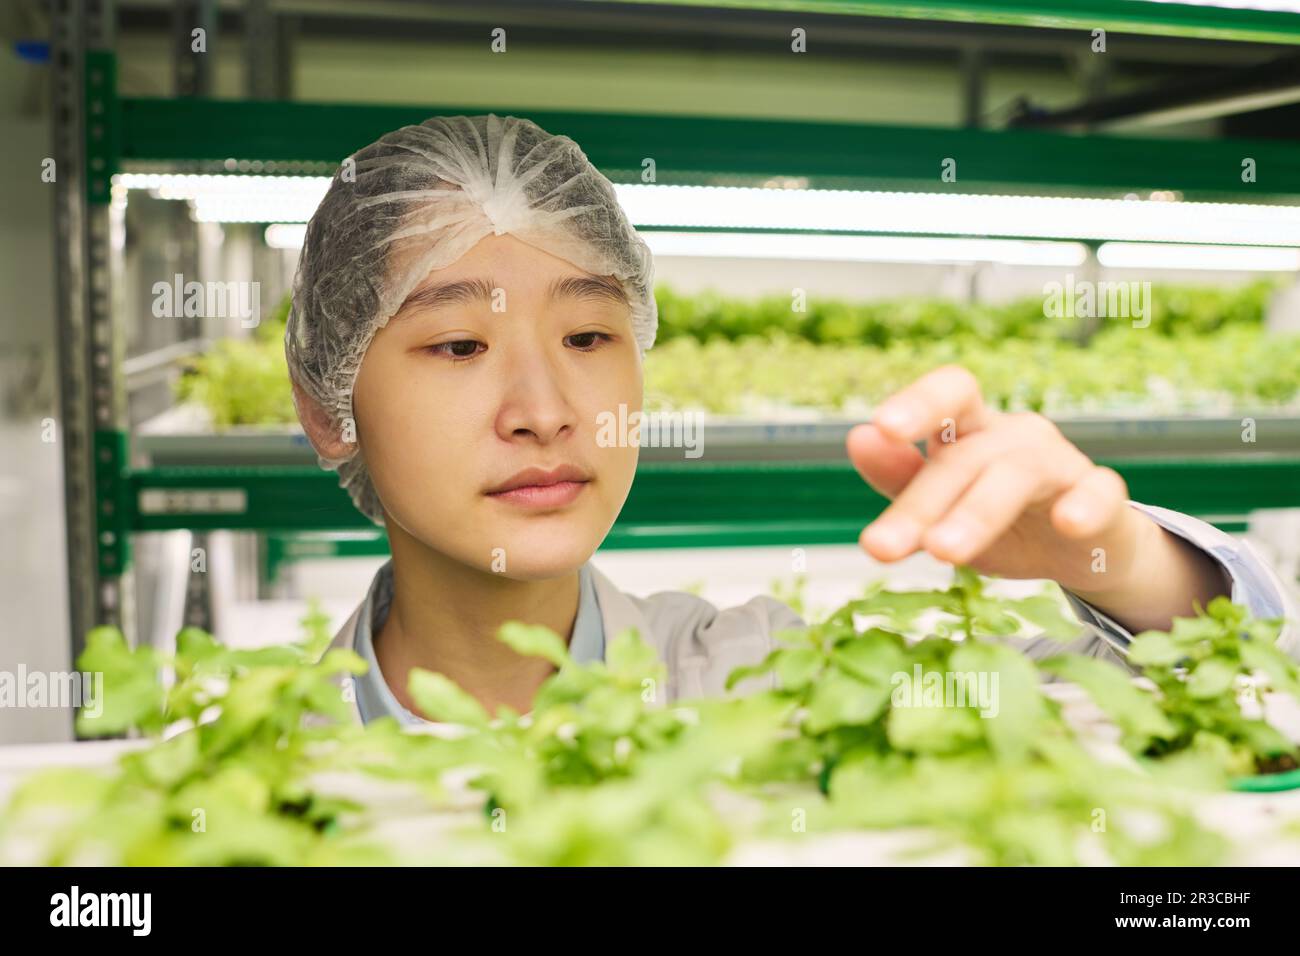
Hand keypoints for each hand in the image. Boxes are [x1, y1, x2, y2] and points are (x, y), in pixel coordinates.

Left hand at [847, 364, 1144, 594]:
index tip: (881, 427)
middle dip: (920, 504)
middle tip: (880, 548)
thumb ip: (898, 477)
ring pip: (1018, 475)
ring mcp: (1060, 463)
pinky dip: (1085, 505)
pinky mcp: (1102, 498)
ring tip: (942, 552)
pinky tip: (1068, 523)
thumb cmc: (999, 520)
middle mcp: (1013, 436)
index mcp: (971, 430)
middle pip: (965, 457)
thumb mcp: (940, 507)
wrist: (1078, 551)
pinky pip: (1099, 492)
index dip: (916, 402)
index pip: (947, 394)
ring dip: (977, 512)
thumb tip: (856, 437)